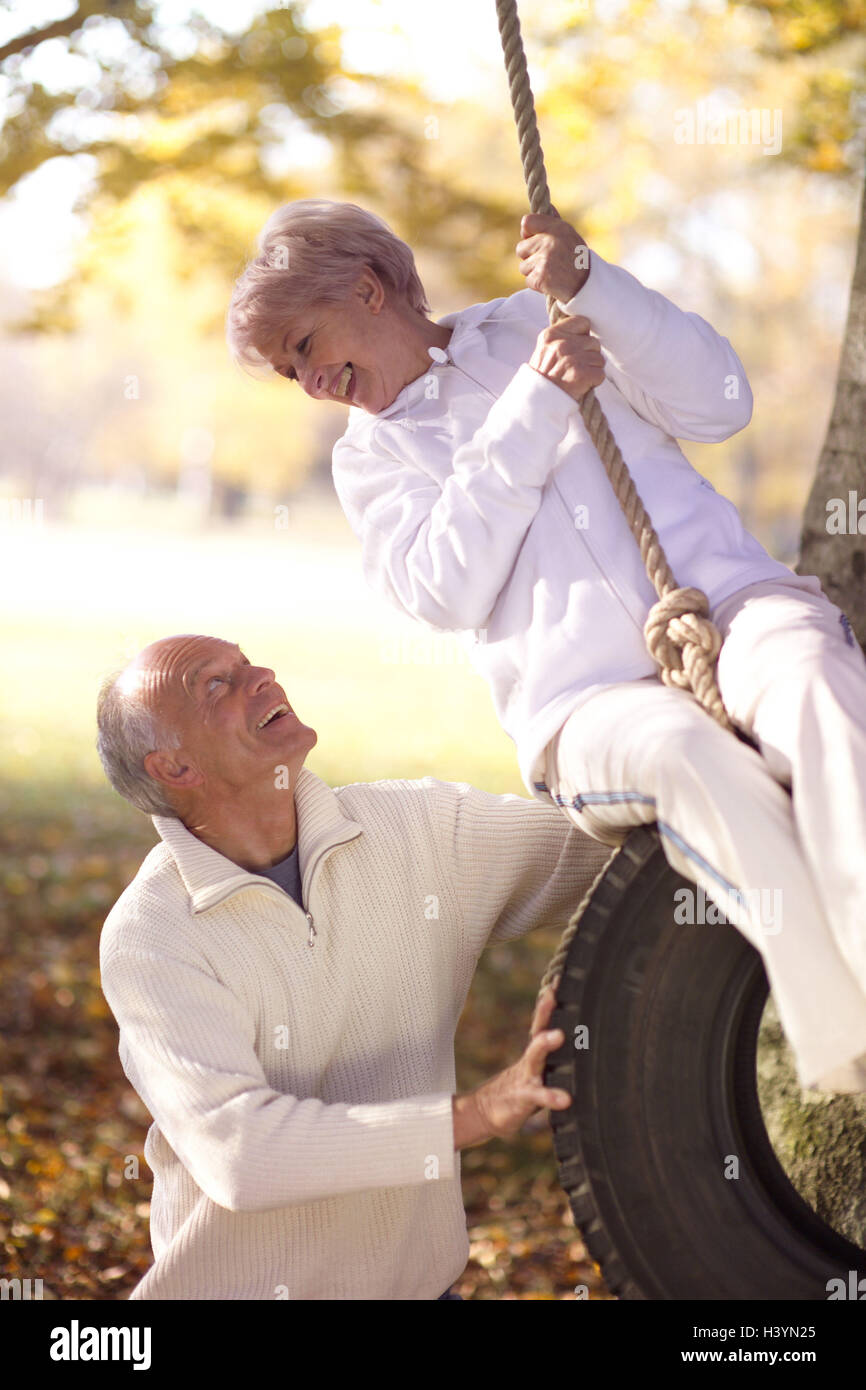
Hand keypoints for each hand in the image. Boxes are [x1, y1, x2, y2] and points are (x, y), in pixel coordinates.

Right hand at [455, 982, 570, 1146]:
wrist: (486, 1112)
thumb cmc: (521, 1088)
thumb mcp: (537, 1069)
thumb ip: (553, 1056)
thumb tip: (580, 1037)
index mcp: (535, 1052)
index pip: (542, 1022)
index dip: (549, 1002)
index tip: (559, 979)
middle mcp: (530, 1060)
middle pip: (537, 1030)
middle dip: (545, 1011)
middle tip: (553, 992)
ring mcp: (525, 1077)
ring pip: (534, 1058)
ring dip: (544, 1045)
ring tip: (558, 1035)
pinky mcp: (523, 1099)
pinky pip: (538, 1097)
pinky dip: (551, 1097)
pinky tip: (565, 1099)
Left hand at [517, 213, 590, 302]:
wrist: (589, 286)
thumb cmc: (579, 260)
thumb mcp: (570, 237)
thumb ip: (555, 223)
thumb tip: (548, 206)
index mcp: (557, 228)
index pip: (527, 222)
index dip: (527, 233)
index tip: (532, 240)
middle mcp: (549, 241)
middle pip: (521, 248)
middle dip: (529, 257)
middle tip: (547, 263)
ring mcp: (544, 260)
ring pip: (523, 267)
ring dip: (533, 272)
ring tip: (551, 273)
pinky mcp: (540, 277)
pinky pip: (528, 281)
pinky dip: (537, 285)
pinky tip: (551, 283)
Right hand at [528, 316, 605, 402]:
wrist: (537, 404)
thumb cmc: (543, 378)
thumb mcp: (545, 351)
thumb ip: (563, 337)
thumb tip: (586, 331)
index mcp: (551, 335)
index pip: (583, 322)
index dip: (583, 336)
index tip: (577, 348)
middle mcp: (562, 344)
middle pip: (594, 342)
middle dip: (589, 356)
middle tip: (574, 368)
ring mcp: (572, 358)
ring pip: (599, 359)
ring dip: (592, 370)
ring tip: (576, 377)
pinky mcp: (582, 374)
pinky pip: (600, 374)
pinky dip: (594, 382)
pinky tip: (581, 385)